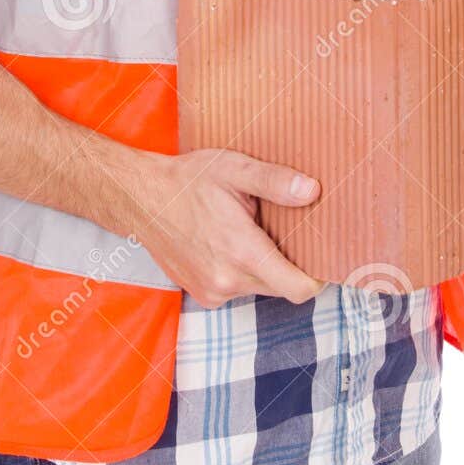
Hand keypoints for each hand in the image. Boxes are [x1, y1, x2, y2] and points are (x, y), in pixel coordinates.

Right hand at [126, 147, 323, 306]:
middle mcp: (228, 280)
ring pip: (260, 288)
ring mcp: (213, 291)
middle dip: (290, 266)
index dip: (317, 277)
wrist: (141, 199)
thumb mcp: (235, 170)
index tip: (322, 258)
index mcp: (242, 251)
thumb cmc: (189, 181)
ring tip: (250, 233)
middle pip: (282, 288)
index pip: (299, 289)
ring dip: (263, 268)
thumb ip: (275, 181)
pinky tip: (228, 244)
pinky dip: (241, 272)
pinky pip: (237, 289)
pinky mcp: (202, 295)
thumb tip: (313, 190)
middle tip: (285, 232)